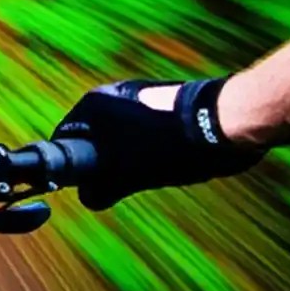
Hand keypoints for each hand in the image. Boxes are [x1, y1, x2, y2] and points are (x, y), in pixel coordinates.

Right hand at [52, 77, 263, 209]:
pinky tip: (167, 158)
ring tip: (149, 172)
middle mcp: (110, 93)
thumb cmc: (170, 147)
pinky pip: (141, 127)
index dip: (72, 165)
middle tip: (118, 182)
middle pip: (92, 135)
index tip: (85, 184)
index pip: (65, 138)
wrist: (224, 121)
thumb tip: (88, 198)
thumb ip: (101, 188)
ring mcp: (137, 92)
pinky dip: (146, 145)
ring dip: (126, 154)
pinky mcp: (162, 97)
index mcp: (93, 104)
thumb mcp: (129, 176)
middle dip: (102, 161)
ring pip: (118, 133)